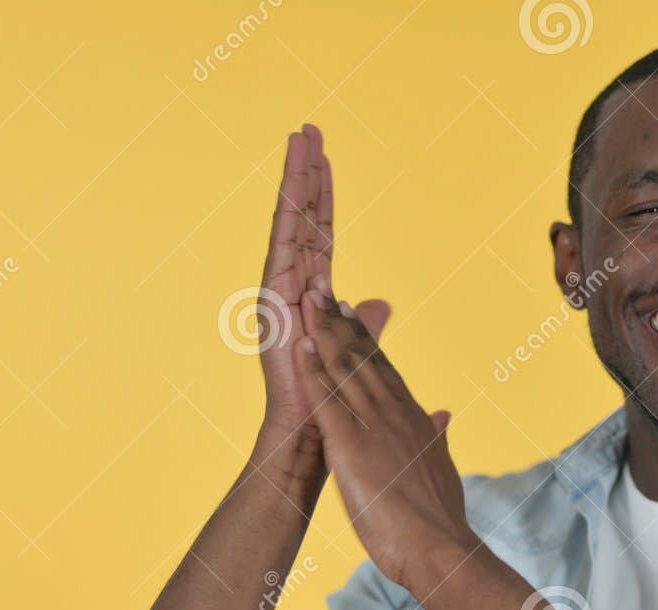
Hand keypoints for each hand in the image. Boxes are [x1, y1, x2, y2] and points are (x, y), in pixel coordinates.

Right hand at [256, 125, 390, 459]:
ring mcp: (282, 291)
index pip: (322, 232)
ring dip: (297, 181)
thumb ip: (364, 321)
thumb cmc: (329, 399)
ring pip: (292, 224)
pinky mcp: (276, 304)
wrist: (309, 433)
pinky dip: (289, 220)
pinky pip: (284, 251)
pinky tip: (292, 189)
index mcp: (314, 291)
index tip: (328, 157)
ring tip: (300, 140)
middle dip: (306, 173)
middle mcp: (293, 285)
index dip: (325, 195)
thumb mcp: (355, 349)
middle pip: (303, 218)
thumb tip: (381, 301)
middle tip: (309, 128)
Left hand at [292, 286, 476, 591]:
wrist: (439, 546)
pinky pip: (328, 400)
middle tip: (327, 293)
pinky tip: (304, 347)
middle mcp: (394, 414)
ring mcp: (373, 427)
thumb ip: (438, 438)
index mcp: (414, 421)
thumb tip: (443, 416)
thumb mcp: (443, 469)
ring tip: (311, 303)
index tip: (353, 316)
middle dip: (343, 325)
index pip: (386, 372)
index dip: (367, 342)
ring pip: (346, 370)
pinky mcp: (351, 446)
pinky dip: (315, 370)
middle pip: (365, 360)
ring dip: (326, 334)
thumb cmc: (440, 519)